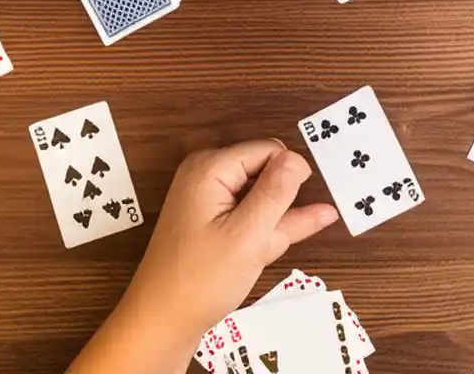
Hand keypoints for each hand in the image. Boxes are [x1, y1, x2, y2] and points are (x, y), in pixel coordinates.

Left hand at [71, 140, 336, 372]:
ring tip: (296, 234)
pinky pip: (252, 216)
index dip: (290, 176)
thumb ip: (275, 194)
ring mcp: (211, 201)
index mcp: (210, 169)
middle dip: (283, 201)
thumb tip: (297, 158)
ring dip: (278, 219)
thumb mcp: (247, 236)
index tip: (296, 206)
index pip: (269, 150)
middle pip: (266, 172)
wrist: (162, 322)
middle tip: (277, 234)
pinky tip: (311, 220)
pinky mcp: (215, 223)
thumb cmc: (200, 281)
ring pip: (263, 198)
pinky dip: (271, 226)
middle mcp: (208, 176)